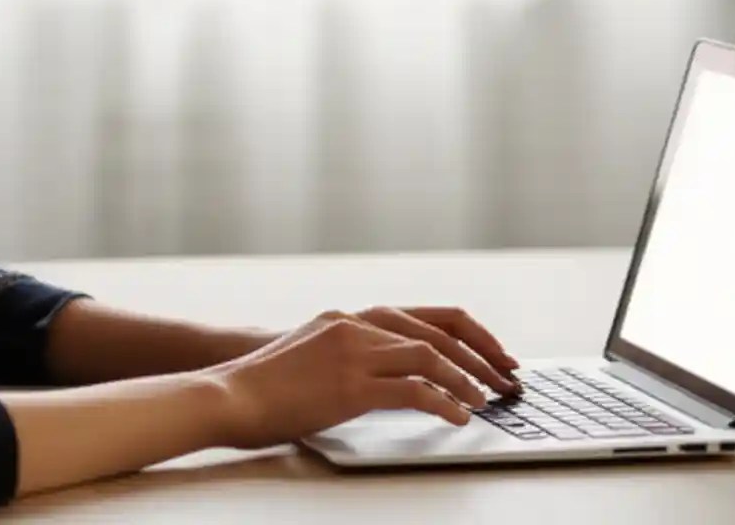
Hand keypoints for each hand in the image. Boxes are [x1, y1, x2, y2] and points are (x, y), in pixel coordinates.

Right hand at [210, 308, 518, 449]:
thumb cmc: (267, 384)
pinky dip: (443, 403)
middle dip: (481, 358)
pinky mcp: (348, 387)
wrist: (227, 393)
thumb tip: (398, 376)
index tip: (497, 356)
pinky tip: (457, 418)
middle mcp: (357, 325)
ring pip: (430, 358)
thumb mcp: (315, 352)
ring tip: (486, 402)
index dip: (472, 335)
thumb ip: (355, 354)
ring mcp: (353, 353)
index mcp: (354, 317)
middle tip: (508, 380)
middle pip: (439, 333)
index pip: (431, 316)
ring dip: (467, 381)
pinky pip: (411, 391)